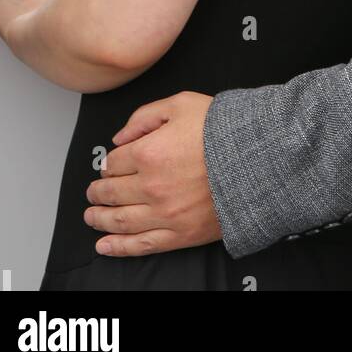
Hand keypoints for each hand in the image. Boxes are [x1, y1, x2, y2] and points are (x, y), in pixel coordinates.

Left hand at [84, 93, 221, 255]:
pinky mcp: (179, 234)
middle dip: (98, 192)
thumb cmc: (224, 130)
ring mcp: (164, 214)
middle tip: (93, 191)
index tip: (109, 165)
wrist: (259, 159)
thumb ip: (145, 116)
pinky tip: (104, 246)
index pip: (113, 162)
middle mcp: (151, 186)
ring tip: (92, 216)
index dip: (108, 162)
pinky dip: (118, 248)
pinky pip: (141, 245)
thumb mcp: (182, 104)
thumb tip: (120, 136)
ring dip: (100, 219)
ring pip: (120, 221)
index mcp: (149, 153)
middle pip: (111, 192)